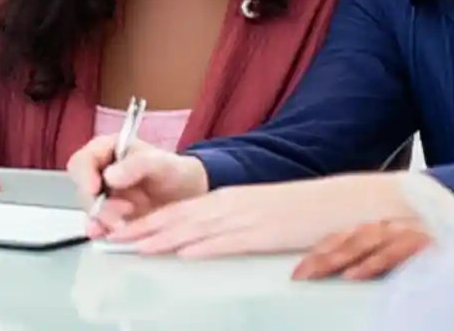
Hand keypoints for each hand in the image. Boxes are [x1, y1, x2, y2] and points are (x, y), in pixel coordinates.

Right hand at [66, 135, 208, 237]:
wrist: (190, 197)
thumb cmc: (176, 173)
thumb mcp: (161, 163)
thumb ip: (137, 164)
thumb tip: (109, 176)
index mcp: (108, 150)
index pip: (83, 160)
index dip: (84, 174)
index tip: (94, 188)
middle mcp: (100, 172)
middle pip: (83, 188)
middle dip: (98, 203)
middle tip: (124, 211)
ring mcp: (103, 196)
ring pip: (89, 209)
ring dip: (102, 219)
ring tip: (123, 224)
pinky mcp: (109, 217)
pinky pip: (97, 225)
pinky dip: (101, 231)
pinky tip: (108, 235)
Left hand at [103, 173, 416, 258]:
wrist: (338, 201)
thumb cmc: (299, 212)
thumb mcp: (257, 215)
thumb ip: (227, 227)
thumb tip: (198, 245)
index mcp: (227, 199)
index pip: (180, 210)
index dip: (149, 221)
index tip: (124, 231)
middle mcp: (230, 205)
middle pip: (178, 217)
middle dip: (144, 229)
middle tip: (115, 239)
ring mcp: (246, 218)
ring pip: (195, 228)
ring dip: (163, 238)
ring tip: (135, 247)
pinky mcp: (263, 234)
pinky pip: (228, 242)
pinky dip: (203, 247)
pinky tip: (184, 253)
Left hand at [291, 219, 432, 280]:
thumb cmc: (443, 258)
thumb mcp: (405, 256)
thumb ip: (378, 259)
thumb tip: (348, 275)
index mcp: (387, 228)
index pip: (347, 236)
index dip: (321, 251)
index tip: (298, 272)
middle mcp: (397, 225)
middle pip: (352, 237)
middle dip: (323, 256)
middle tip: (300, 276)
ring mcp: (413, 231)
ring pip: (369, 240)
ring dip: (342, 257)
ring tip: (319, 273)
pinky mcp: (430, 242)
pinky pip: (395, 252)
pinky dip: (373, 263)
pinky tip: (354, 275)